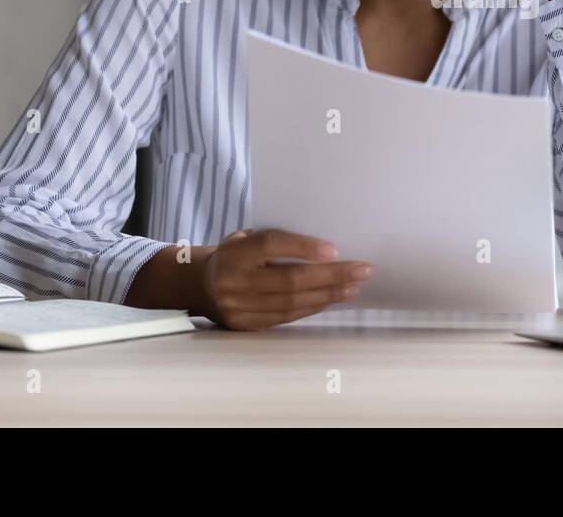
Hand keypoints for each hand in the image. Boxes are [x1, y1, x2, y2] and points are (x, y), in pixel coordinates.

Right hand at [199, 228, 372, 329]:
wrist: (201, 285)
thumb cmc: (236, 255)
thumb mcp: (246, 238)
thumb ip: (276, 240)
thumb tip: (324, 247)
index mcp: (234, 251)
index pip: (271, 245)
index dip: (303, 247)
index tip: (335, 250)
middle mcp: (233, 280)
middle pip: (288, 279)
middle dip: (330, 276)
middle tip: (361, 270)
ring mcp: (238, 306)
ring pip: (290, 303)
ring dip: (327, 295)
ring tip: (352, 287)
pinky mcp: (245, 325)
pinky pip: (285, 318)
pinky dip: (311, 308)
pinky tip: (330, 299)